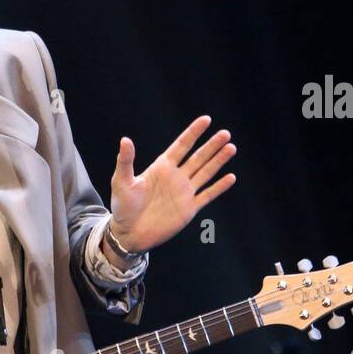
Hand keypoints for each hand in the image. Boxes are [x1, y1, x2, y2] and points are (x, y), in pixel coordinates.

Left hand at [108, 115, 236, 253]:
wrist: (129, 234)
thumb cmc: (122, 206)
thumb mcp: (121, 181)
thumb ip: (126, 161)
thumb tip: (125, 140)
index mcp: (161, 168)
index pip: (181, 146)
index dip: (193, 132)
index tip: (206, 119)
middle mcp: (176, 177)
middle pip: (198, 157)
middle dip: (211, 145)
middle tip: (225, 133)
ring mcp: (184, 192)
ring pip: (205, 173)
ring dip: (218, 161)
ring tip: (231, 147)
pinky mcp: (189, 209)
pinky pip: (207, 195)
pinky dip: (219, 187)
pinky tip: (230, 177)